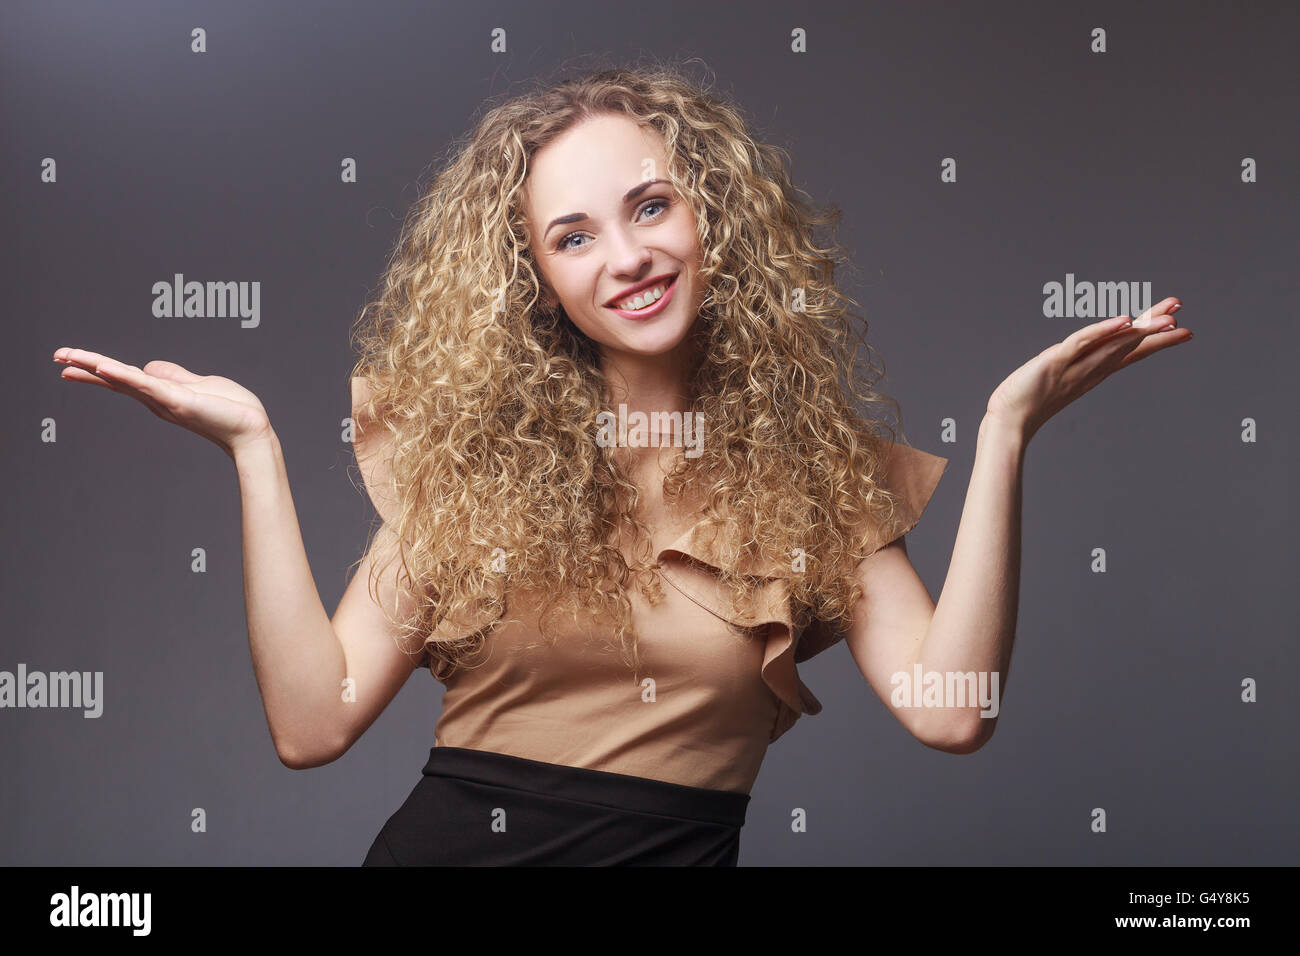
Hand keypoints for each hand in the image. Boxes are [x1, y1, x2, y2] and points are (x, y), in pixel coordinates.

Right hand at [52, 347, 272, 458]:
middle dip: (85, 367)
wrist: (251, 429)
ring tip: (67, 358)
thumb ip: (174, 375)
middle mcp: (157, 399)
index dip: (96, 368)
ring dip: (95, 367)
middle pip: (114, 379)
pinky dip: (124, 375)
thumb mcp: (197, 385)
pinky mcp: (177, 400)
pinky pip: (146, 384)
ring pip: (124, 379)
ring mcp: (165, 400)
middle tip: (56, 358)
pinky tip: (103, 367)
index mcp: (160, 393)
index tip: (70, 362)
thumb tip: (149, 366)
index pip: (122, 377)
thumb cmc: (231, 410)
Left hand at [985, 297, 1191, 441]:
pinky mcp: (1055, 362)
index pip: (1129, 353)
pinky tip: (1124, 322)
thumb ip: (1073, 363)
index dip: (1154, 341)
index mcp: (1092, 372)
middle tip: (1187, 325)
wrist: (1007, 421)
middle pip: (1129, 349)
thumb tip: (1088, 355)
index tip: (1181, 329)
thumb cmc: (1028, 400)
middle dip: (1157, 335)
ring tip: (1168, 319)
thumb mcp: (1057, 376)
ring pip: (1114, 345)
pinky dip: (1104, 332)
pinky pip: (1083, 343)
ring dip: (1142, 331)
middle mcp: (1089, 370)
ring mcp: (1075, 367)